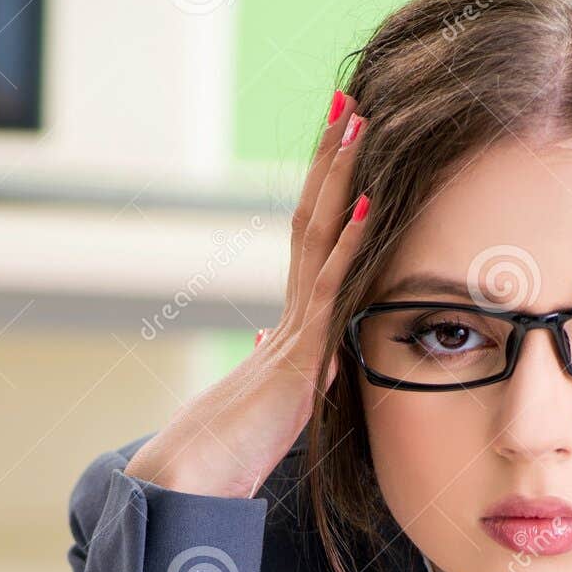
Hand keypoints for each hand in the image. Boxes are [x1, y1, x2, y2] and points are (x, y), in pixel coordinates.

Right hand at [124, 92, 371, 499]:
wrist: (202, 471)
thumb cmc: (238, 441)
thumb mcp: (277, 395)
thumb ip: (282, 361)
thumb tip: (272, 335)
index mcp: (291, 320)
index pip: (312, 237)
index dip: (329, 188)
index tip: (345, 139)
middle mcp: (291, 310)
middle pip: (312, 215)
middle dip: (332, 159)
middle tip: (349, 101)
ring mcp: (295, 327)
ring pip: (318, 235)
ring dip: (341, 179)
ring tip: (360, 124)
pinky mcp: (302, 354)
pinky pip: (329, 289)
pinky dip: (350, 247)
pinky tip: (369, 208)